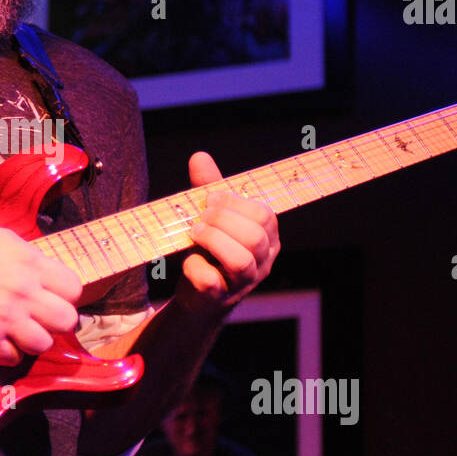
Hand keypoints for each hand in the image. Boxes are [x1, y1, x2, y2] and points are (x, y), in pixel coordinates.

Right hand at [0, 224, 82, 366]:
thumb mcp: (5, 240)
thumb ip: (32, 259)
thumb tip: (50, 275)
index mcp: (30, 264)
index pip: (74, 289)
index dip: (66, 294)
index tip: (54, 295)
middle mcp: (22, 292)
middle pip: (66, 320)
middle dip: (57, 320)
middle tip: (41, 317)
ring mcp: (3, 318)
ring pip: (43, 344)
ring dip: (35, 339)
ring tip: (22, 330)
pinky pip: (12, 359)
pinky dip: (9, 353)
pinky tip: (2, 341)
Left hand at [176, 152, 279, 317]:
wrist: (196, 294)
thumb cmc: (209, 250)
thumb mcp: (211, 217)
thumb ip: (209, 188)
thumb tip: (200, 156)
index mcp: (267, 239)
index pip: (265, 215)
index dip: (235, 203)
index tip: (209, 198)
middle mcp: (262, 262)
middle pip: (255, 236)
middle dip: (223, 220)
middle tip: (200, 219)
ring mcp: (243, 284)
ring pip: (240, 261)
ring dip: (213, 240)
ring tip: (194, 233)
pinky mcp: (218, 299)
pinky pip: (211, 282)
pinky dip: (195, 267)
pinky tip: (189, 259)